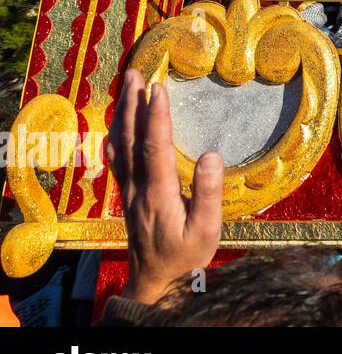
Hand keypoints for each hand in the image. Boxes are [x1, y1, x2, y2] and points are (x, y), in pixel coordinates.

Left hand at [105, 69, 223, 304]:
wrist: (156, 279)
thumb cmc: (186, 254)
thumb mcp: (206, 230)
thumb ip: (209, 193)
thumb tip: (213, 155)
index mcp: (159, 193)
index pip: (155, 146)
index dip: (156, 116)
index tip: (160, 88)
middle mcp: (137, 187)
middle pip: (131, 139)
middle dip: (133, 104)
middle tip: (136, 73)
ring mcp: (128, 190)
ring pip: (120, 145)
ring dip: (124, 113)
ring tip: (128, 87)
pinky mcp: (127, 194)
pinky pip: (117, 158)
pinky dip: (116, 135)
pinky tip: (118, 125)